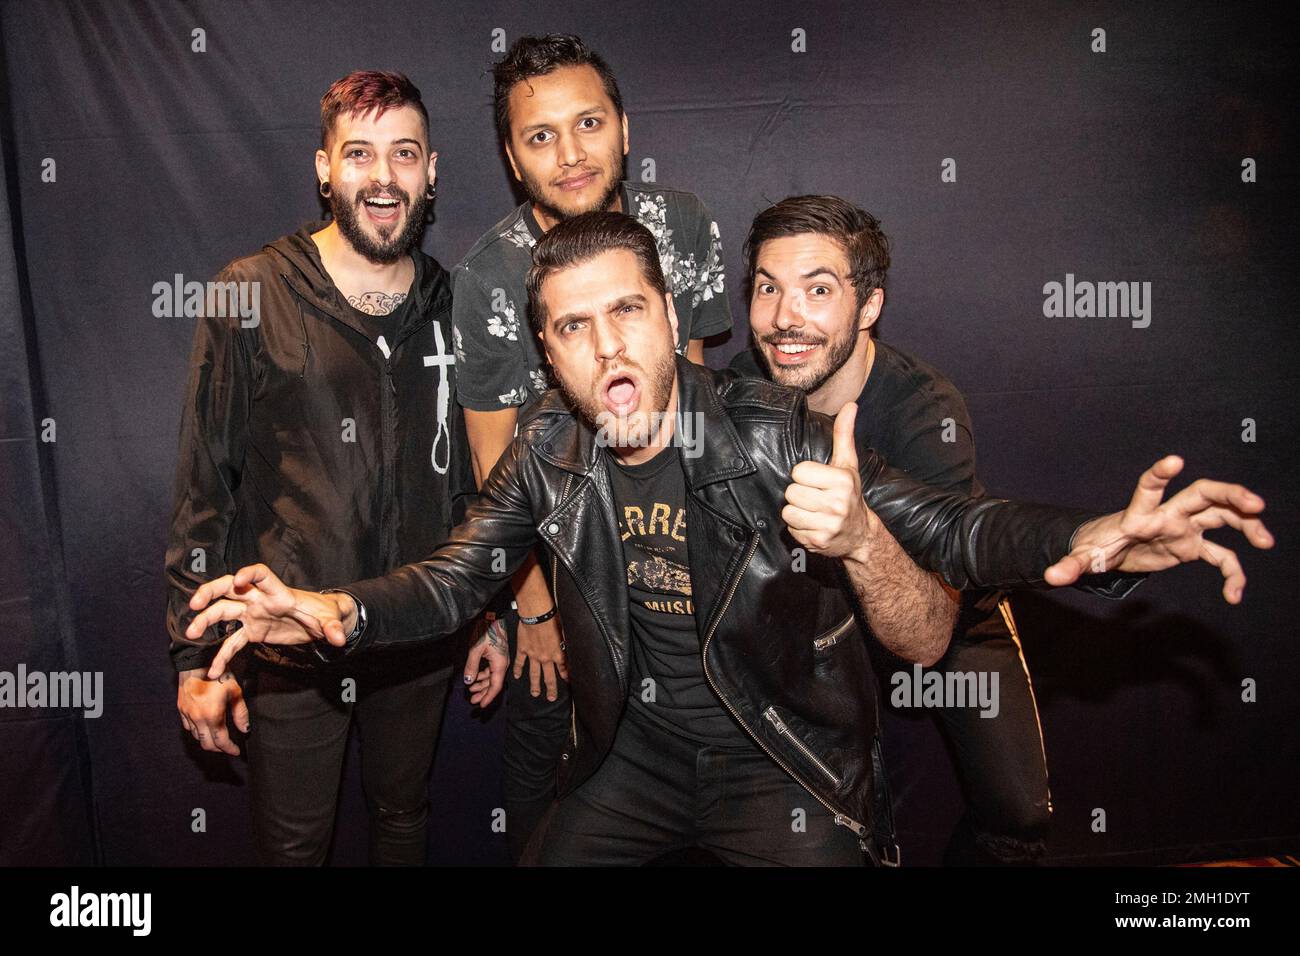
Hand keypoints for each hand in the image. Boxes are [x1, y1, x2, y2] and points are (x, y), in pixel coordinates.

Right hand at [177, 668, 248, 755]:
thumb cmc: (219, 674)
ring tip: (218, 738)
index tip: (237, 751)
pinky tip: (205, 728)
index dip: (230, 749)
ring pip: (196, 737)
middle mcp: (197, 718)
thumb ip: (240, 713)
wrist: (197, 661)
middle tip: (228, 747)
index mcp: (212, 716)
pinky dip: (197, 731)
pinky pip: (188, 727)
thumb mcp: (235, 692)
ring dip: (208, 740)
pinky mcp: (180, 709)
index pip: (221, 741)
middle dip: (219, 749)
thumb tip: (245, 730)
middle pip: (207, 744)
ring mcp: (187, 714)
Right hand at [185, 564, 355, 677]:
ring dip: (206, 620)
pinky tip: (212, 671)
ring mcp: (253, 615)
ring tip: (191, 633)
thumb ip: (333, 628)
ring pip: (224, 612)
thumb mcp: (330, 619)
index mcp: (278, 592)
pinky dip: (222, 656)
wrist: (319, 623)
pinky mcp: (252, 632)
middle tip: (195, 604)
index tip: (239, 579)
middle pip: (230, 588)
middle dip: (211, 592)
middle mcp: (260, 600)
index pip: (261, 575)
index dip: (249, 574)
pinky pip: (232, 643)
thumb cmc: (323, 614)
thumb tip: (340, 639)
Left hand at [464, 617, 508, 707]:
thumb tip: (468, 681)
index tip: (481, 705)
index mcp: (500, 664)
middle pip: (494, 684)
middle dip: (483, 693)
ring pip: (491, 677)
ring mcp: (500, 660)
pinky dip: (482, 675)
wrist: (496, 617)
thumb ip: (472, 666)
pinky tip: (474, 678)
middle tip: (473, 701)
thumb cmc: (488, 630)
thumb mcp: (476, 649)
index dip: (488, 697)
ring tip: (471, 690)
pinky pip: (490, 670)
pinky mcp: (497, 656)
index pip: (495, 686)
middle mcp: (502, 664)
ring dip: (482, 684)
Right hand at [515, 614, 568, 700]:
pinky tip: (516, 676)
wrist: (537, 614)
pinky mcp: (523, 649)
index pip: (563, 668)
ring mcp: (533, 655)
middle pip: (549, 677)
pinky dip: (517, 670)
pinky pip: (519, 662)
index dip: (566, 675)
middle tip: (552, 698)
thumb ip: (565, 642)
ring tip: (535, 694)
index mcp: (557, 653)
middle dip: (551, 688)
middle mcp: (545, 657)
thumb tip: (570, 646)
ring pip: (534, 674)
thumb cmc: (553, 619)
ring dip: (535, 685)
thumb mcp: (564, 632)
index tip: (567, 682)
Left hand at [784, 402, 876, 560]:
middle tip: (815, 498)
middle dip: (799, 495)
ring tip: (813, 511)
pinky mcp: (819, 542)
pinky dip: (799, 529)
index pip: (799, 472)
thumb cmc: (850, 493)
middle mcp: (837, 503)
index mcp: (841, 480)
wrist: (860, 534)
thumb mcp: (848, 464)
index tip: (817, 481)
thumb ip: (844, 434)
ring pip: (788, 512)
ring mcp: (829, 524)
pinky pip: (792, 530)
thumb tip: (850, 405)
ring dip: (797, 512)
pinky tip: (813, 525)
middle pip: (791, 493)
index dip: (804, 476)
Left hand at [1045, 455, 1273, 602]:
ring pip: (1222, 518)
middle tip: (1256, 505)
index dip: (1160, 473)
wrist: (1112, 550)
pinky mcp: (1192, 548)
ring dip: (1246, 525)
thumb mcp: (1086, 557)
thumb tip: (1051, 576)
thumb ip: (1072, 565)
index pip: (1151, 486)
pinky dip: (1232, 574)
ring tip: (1265, 541)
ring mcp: (1185, 529)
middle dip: (1230, 495)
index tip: (1174, 461)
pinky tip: (1234, 595)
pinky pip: (1220, 558)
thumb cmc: (1100, 545)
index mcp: (1142, 512)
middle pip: (1204, 494)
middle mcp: (1169, 514)